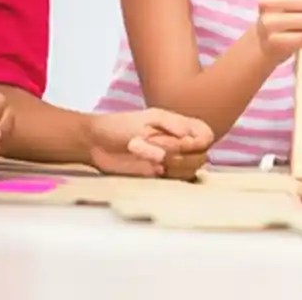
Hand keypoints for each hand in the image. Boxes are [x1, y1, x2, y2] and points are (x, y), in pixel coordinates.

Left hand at [87, 108, 212, 178]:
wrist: (95, 143)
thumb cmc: (121, 125)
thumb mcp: (150, 117)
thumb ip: (173, 125)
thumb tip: (190, 136)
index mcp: (183, 127)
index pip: (206, 137)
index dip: (197, 143)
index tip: (179, 142)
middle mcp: (181, 146)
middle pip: (200, 157)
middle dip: (178, 153)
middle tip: (153, 145)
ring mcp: (171, 163)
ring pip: (188, 171)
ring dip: (169, 164)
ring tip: (143, 152)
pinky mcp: (159, 178)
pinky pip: (173, 182)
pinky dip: (165, 176)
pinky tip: (148, 168)